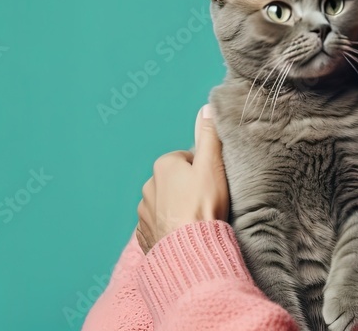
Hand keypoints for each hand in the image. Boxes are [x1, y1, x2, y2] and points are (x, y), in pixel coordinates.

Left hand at [135, 104, 229, 253]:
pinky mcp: (145, 236)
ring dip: (178, 209)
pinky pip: (159, 226)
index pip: (187, 160)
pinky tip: (185, 235)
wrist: (191, 250)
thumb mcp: (212, 165)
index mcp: (163, 166)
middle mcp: (148, 187)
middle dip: (189, 189)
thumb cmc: (204, 206)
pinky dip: (170, 228)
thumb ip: (210, 135)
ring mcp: (144, 214)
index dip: (204, 171)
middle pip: (175, 182)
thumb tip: (207, 107)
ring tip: (198, 221)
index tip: (213, 184)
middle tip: (208, 202)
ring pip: (165, 204)